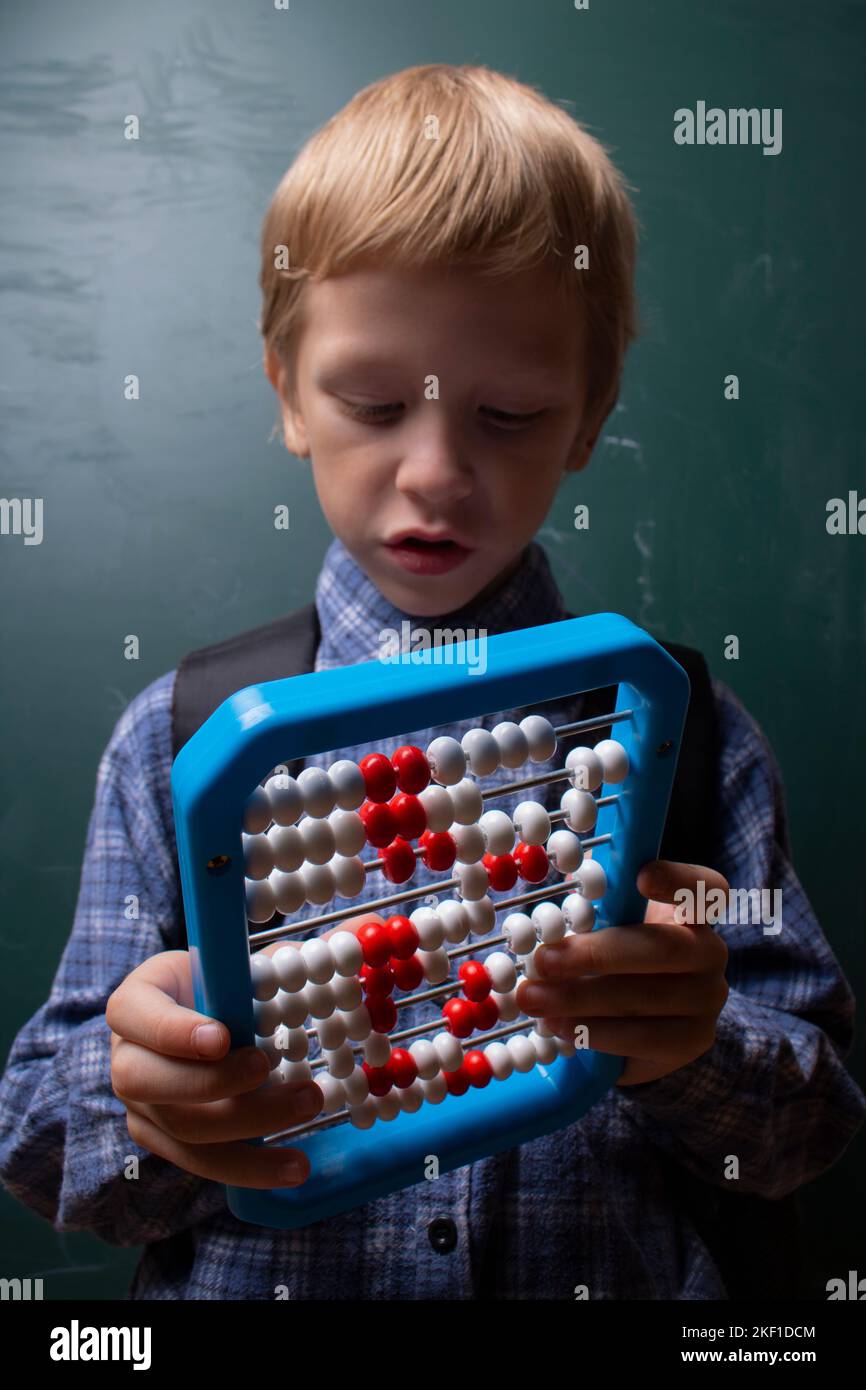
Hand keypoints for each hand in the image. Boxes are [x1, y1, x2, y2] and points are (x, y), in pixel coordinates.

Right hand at [107, 914, 384, 1187]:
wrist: (198, 1029)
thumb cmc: (224, 989)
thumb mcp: (249, 966)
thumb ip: (301, 953)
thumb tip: (367, 930)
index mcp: (137, 1002)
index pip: (138, 1015)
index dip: (174, 1031)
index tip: (223, 1037)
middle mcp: (127, 1059)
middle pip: (151, 1081)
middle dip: (215, 1082)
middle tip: (270, 1067)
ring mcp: (143, 1108)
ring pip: (183, 1128)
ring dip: (249, 1123)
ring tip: (309, 1103)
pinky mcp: (167, 1143)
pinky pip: (204, 1164)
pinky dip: (252, 1166)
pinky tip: (296, 1165)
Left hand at [514, 861, 729, 1085]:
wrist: (641, 1020)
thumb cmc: (615, 958)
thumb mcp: (608, 925)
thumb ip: (593, 906)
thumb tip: (553, 897)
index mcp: (693, 912)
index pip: (706, 889)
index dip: (679, 881)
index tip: (640, 877)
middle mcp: (710, 953)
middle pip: (666, 948)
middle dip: (597, 954)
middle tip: (542, 961)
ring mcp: (707, 1000)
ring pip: (648, 998)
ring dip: (581, 999)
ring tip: (534, 999)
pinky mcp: (692, 1042)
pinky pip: (643, 1038)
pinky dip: (595, 1032)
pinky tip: (559, 1026)